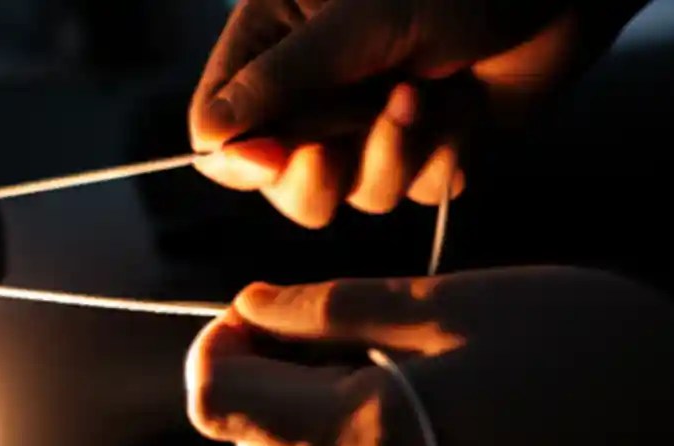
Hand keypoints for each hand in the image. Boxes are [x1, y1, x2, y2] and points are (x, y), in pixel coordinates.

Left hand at [185, 267, 673, 445]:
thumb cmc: (589, 349)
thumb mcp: (452, 303)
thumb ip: (331, 309)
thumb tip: (249, 305)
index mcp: (363, 437)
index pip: (220, 407)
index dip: (213, 352)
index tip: (247, 315)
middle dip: (259, 383)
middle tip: (317, 325)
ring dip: (304, 421)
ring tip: (377, 362)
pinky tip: (410, 411)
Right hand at [188, 0, 649, 227]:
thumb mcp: (354, 23)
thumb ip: (277, 81)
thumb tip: (209, 138)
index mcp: (275, 41)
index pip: (219, 126)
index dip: (242, 156)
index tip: (277, 156)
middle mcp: (314, 88)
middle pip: (277, 179)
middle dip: (322, 169)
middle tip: (353, 135)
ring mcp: (367, 122)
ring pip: (348, 194)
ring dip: (393, 155)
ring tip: (429, 93)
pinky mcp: (422, 149)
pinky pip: (409, 192)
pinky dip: (439, 157)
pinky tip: (464, 106)